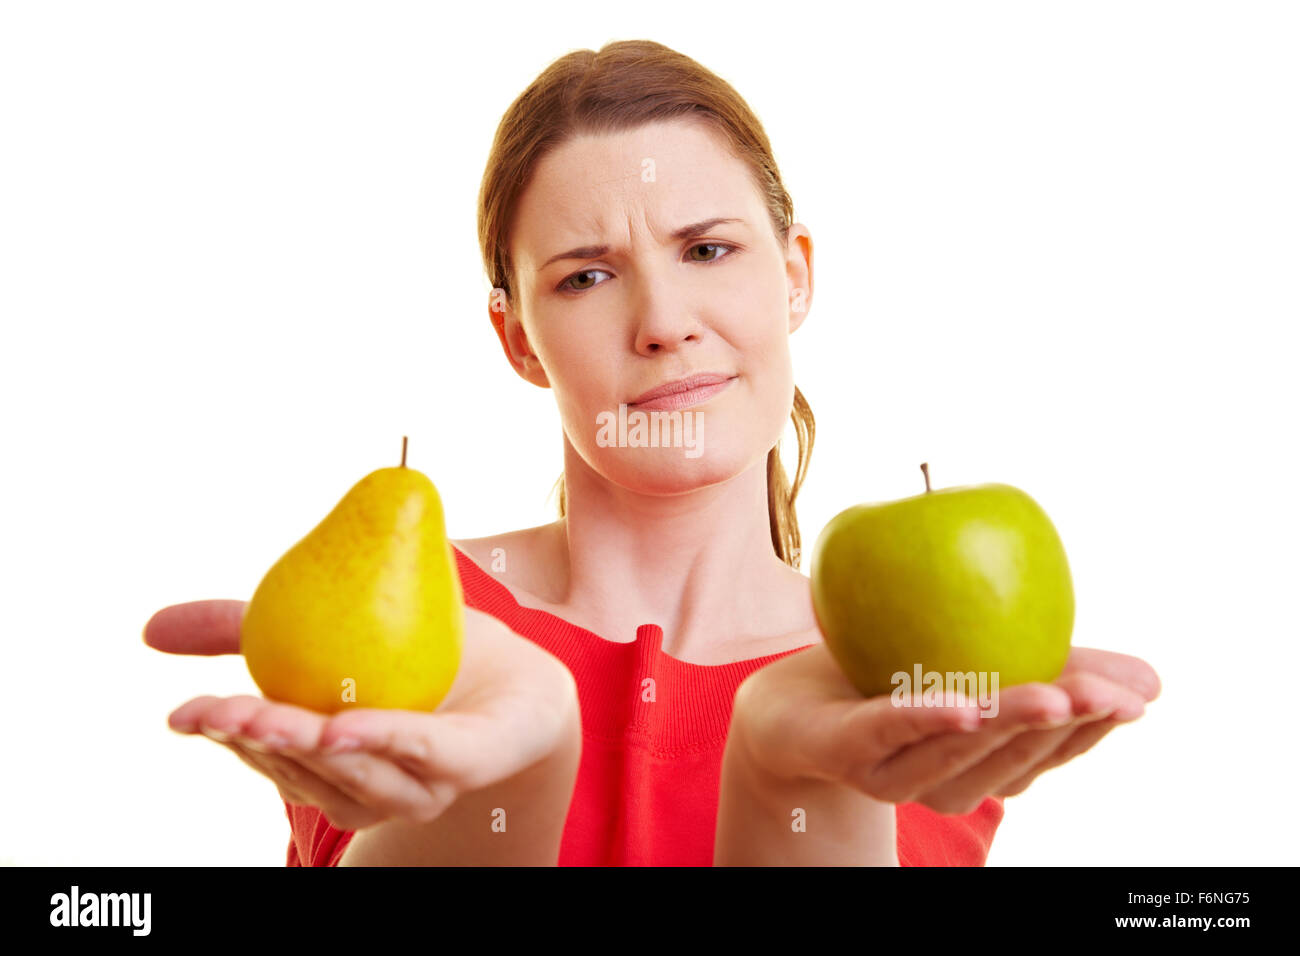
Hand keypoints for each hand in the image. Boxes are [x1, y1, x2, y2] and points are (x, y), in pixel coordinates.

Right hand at [144, 600, 579, 830]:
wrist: (525, 677)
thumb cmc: (427, 655)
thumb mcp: (337, 624)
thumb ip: (250, 627)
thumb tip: (152, 629)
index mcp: (333, 761)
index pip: (271, 756)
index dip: (225, 738)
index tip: (180, 714)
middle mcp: (373, 784)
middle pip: (306, 771)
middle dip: (258, 744)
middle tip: (217, 712)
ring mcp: (423, 782)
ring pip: (356, 773)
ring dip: (308, 745)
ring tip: (267, 715)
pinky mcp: (473, 761)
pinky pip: (426, 753)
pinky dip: (384, 741)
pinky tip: (343, 726)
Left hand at [732, 641, 1159, 814]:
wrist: (793, 701)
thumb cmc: (892, 676)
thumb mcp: (978, 660)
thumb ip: (1054, 667)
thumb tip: (1154, 678)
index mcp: (980, 764)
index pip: (1045, 754)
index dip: (1093, 728)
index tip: (1138, 695)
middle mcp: (940, 780)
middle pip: (1006, 758)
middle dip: (1061, 725)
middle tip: (1105, 692)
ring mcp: (889, 770)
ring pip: (954, 753)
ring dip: (1005, 724)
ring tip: (1052, 694)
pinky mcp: (842, 748)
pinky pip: (885, 732)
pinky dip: (923, 719)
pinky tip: (961, 704)